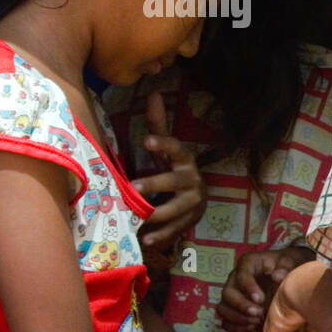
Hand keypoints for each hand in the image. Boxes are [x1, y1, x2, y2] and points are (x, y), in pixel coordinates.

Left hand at [131, 91, 205, 253]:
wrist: (196, 198)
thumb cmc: (174, 170)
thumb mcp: (167, 149)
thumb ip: (159, 124)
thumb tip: (154, 92)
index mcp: (184, 160)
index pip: (176, 149)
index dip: (163, 145)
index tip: (147, 141)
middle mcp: (192, 181)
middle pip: (175, 182)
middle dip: (157, 184)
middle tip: (135, 188)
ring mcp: (193, 203)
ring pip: (176, 209)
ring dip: (158, 214)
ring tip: (140, 217)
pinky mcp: (189, 222)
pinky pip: (175, 230)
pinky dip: (161, 235)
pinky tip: (146, 239)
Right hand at [219, 246, 314, 331]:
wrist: (285, 273)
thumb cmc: (286, 265)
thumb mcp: (289, 261)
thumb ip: (284, 267)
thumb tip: (277, 276)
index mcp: (248, 263)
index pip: (241, 274)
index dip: (248, 288)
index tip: (260, 299)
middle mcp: (235, 278)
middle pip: (227, 293)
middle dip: (241, 305)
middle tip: (259, 313)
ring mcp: (232, 293)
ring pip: (223, 307)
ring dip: (237, 317)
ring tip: (256, 321)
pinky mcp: (233, 307)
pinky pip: (225, 320)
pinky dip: (235, 326)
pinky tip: (251, 327)